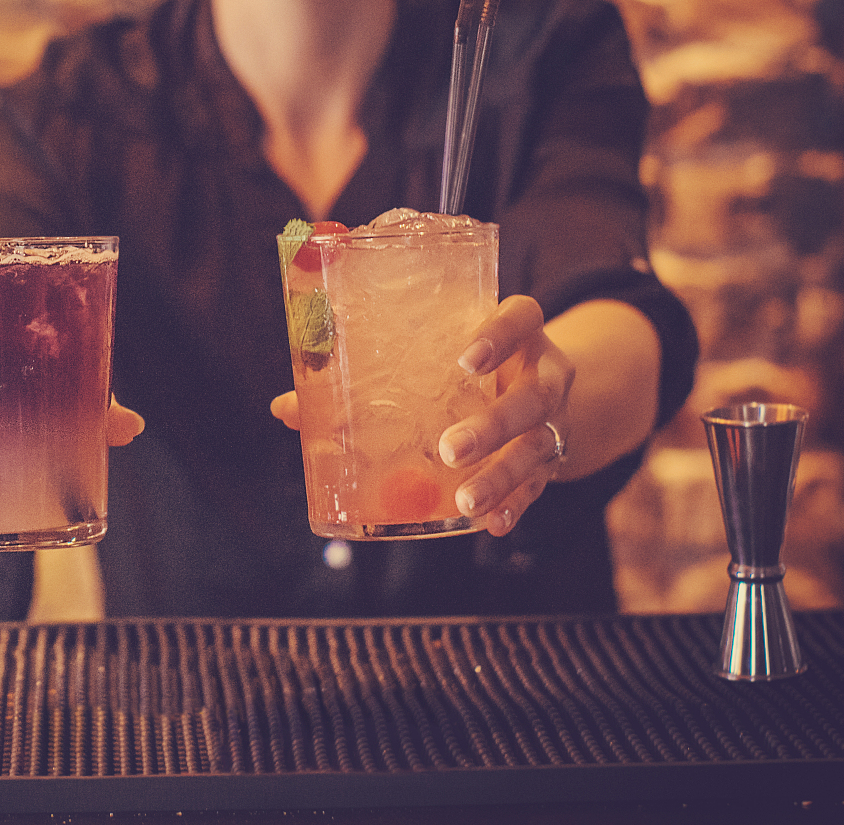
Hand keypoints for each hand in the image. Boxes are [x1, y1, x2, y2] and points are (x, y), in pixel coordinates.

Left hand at [268, 294, 573, 538]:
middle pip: (533, 396)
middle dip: (494, 425)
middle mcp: (544, 371)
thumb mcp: (432, 357)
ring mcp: (555, 417)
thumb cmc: (461, 367)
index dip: (498, 336)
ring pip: (538, 446)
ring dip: (502, 476)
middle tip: (450, 448)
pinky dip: (516, 505)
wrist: (536, 389)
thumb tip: (287, 408)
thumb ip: (365, 374)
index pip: (522, 317)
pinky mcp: (554, 457)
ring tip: (464, 502)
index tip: (465, 360)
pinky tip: (491, 525)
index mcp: (518, 332)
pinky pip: (540, 485)